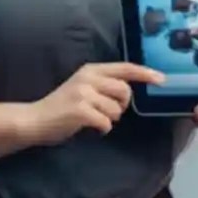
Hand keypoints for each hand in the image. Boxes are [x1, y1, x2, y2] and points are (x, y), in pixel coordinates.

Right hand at [23, 62, 165, 145]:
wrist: (35, 119)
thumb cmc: (61, 106)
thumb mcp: (82, 88)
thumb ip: (102, 85)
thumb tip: (127, 91)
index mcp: (90, 70)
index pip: (124, 67)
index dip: (144, 73)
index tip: (161, 79)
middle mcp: (88, 78)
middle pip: (124, 91)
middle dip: (122, 105)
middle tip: (108, 111)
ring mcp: (84, 94)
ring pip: (116, 110)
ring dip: (109, 119)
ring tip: (92, 119)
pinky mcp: (81, 111)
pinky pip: (106, 123)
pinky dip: (101, 129)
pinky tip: (89, 127)